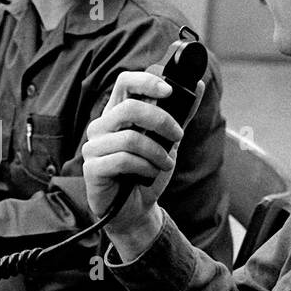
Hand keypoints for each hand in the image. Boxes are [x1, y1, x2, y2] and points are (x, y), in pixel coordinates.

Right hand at [82, 73, 205, 254]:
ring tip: (164, 163)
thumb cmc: (147, 171)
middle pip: (129, 108)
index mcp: (117, 113)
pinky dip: (144, 168)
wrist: (136, 209)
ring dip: (157, 152)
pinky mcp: (92, 169)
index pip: (124, 82)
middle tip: (178, 136)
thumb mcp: (168, 140)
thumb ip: (181, 114)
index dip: (146, 81)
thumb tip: (198, 86)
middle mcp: (101, 126)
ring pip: (130, 138)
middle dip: (161, 121)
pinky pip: (122, 161)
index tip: (170, 92)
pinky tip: (148, 175)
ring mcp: (93, 147)